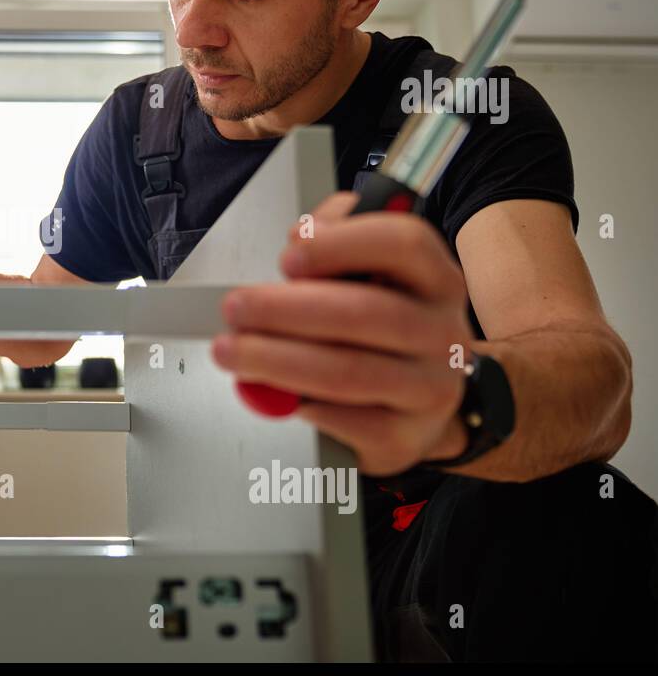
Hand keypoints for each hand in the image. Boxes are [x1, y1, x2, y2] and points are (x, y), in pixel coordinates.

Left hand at [210, 192, 471, 475]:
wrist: (412, 406)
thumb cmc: (376, 329)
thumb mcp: (364, 272)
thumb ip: (333, 240)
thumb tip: (299, 239)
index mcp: (434, 278)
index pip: (404, 244)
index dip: (342, 245)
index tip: (287, 258)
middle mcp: (442, 331)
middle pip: (366, 313)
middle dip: (286, 309)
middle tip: (236, 308)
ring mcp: (430, 388)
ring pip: (348, 372)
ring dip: (277, 360)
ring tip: (232, 352)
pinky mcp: (405, 437)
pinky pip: (346, 420)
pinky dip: (301, 405)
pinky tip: (274, 394)